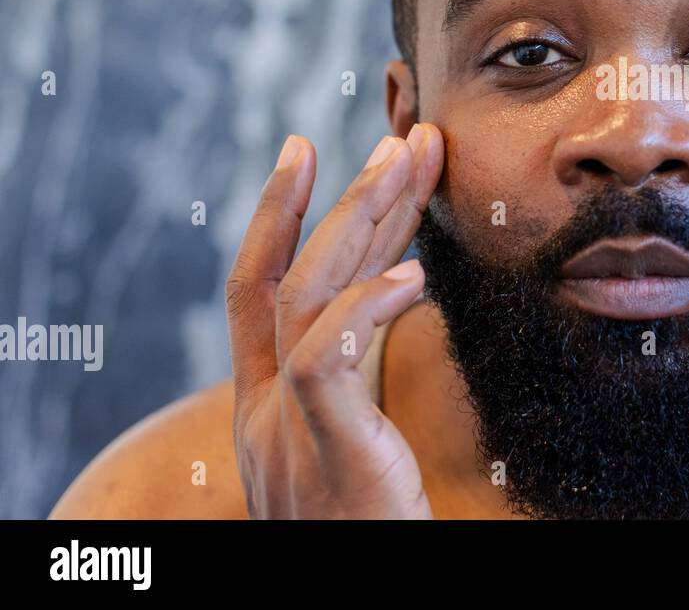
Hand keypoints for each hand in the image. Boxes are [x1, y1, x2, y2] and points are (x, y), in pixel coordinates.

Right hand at [224, 123, 443, 517]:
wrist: (362, 592)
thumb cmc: (369, 528)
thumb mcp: (353, 440)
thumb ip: (361, 374)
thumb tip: (398, 299)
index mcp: (267, 402)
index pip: (260, 287)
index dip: (279, 214)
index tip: (307, 147)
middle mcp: (264, 410)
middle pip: (294, 276)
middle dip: (346, 198)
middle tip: (399, 135)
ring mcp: (286, 433)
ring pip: (308, 300)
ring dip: (362, 223)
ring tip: (411, 164)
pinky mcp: (327, 454)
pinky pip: (330, 363)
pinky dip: (368, 309)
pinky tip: (417, 274)